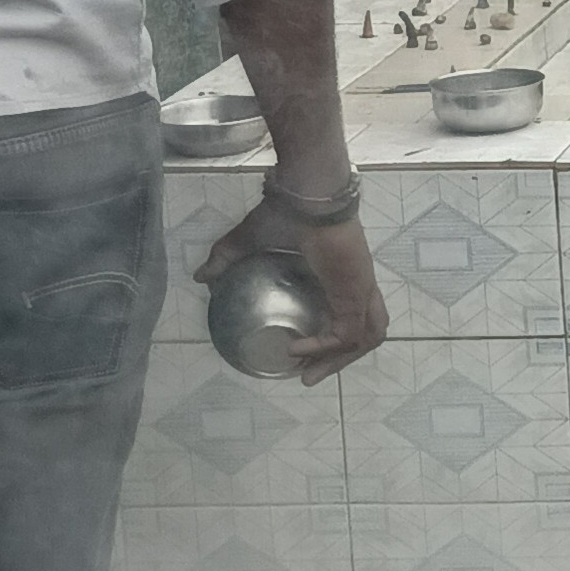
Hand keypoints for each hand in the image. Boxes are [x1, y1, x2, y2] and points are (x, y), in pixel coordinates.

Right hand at [194, 196, 390, 384]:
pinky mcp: (355, 289)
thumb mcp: (250, 239)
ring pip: (367, 335)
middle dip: (339, 360)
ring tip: (307, 374)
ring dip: (339, 359)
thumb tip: (201, 276)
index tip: (303, 356)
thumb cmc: (285, 210)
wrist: (308, 191)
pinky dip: (325, 346)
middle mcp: (359, 283)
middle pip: (368, 332)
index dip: (336, 338)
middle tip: (307, 378)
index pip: (355, 313)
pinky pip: (347, 331)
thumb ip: (227, 258)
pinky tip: (296, 350)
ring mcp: (360, 286)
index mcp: (344, 274)